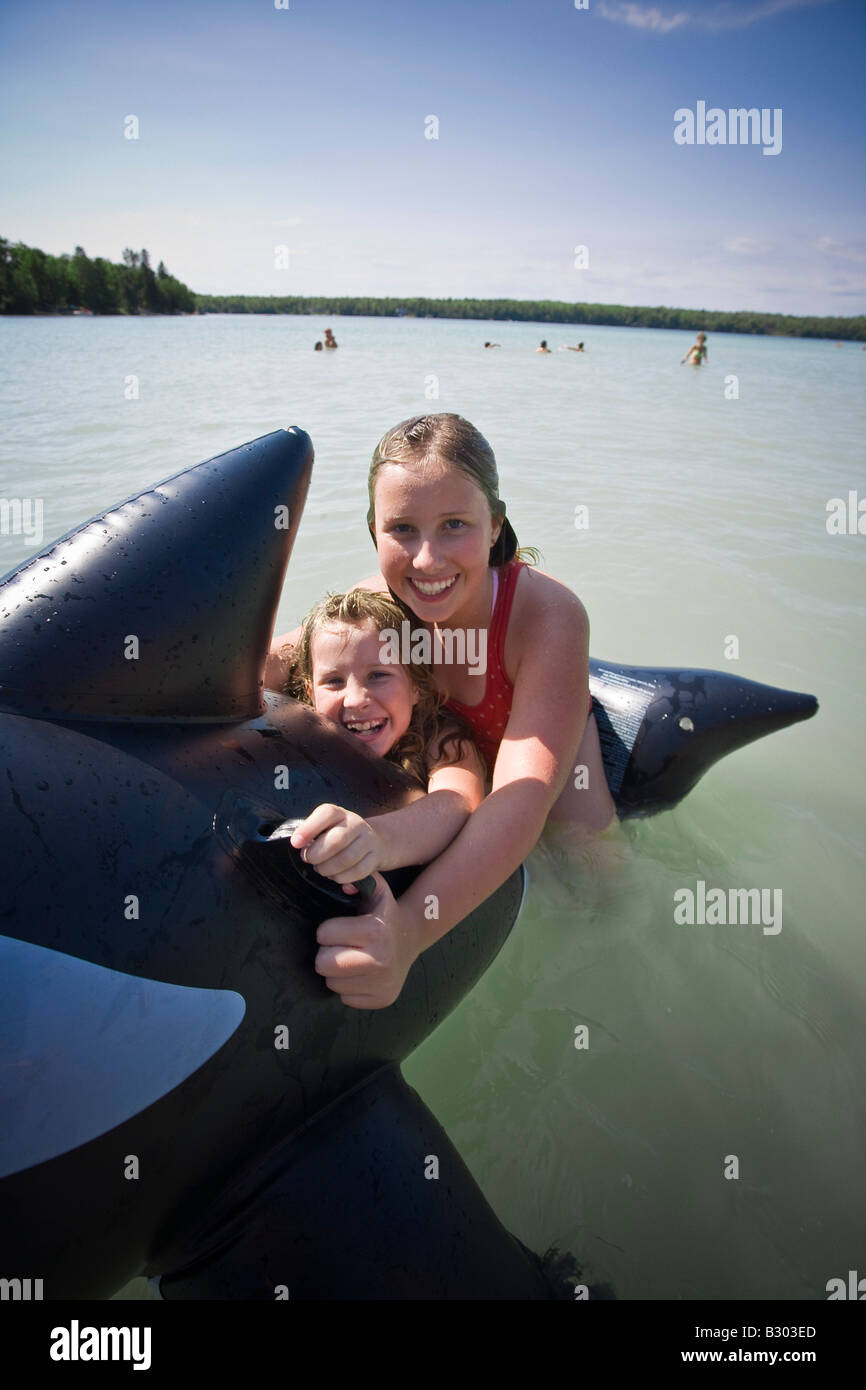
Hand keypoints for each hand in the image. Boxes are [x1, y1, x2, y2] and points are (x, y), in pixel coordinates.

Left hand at [290, 803, 383, 886]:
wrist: (373, 840)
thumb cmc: (340, 835)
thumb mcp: (325, 827)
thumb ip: (311, 833)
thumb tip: (298, 843)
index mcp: (339, 813)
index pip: (326, 814)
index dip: (309, 829)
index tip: (295, 843)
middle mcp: (356, 824)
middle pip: (337, 840)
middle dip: (317, 854)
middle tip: (309, 859)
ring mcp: (368, 840)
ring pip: (347, 858)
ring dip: (328, 868)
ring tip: (321, 869)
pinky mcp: (375, 858)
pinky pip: (357, 872)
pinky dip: (341, 877)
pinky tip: (335, 875)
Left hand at [315, 874, 421, 1008]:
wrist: (412, 936)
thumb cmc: (384, 913)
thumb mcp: (375, 890)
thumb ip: (357, 879)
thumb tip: (340, 882)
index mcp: (374, 931)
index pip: (324, 934)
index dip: (328, 930)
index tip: (341, 928)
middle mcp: (379, 960)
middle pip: (323, 964)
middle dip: (328, 953)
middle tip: (342, 946)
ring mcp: (381, 984)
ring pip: (332, 984)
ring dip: (337, 972)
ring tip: (353, 959)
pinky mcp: (382, 999)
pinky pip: (346, 998)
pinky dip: (350, 987)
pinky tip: (362, 973)